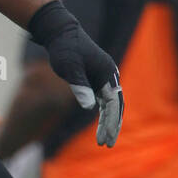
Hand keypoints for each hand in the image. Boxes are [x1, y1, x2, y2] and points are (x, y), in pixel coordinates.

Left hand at [28, 0, 123, 147]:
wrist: (60, 34)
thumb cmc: (64, 49)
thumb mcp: (69, 67)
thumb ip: (80, 86)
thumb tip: (89, 107)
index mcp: (107, 73)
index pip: (114, 103)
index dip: (111, 122)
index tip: (106, 138)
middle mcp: (110, 75)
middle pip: (116, 106)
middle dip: (112, 126)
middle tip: (107, 144)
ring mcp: (105, 77)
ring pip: (111, 105)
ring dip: (108, 122)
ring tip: (103, 140)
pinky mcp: (97, 79)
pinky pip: (104, 100)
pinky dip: (103, 114)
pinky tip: (100, 126)